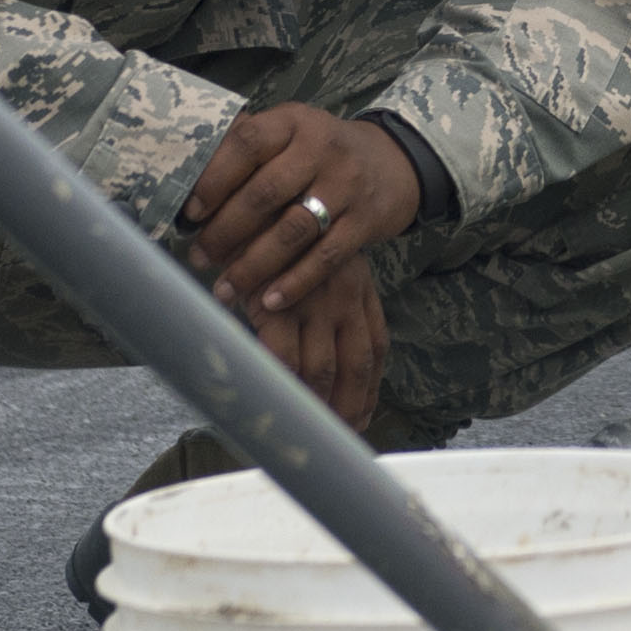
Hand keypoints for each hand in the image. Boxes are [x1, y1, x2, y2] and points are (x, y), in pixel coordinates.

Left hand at [181, 105, 420, 316]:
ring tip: (225, 287)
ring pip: (293, 230)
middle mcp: (322, 149)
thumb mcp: (289, 133)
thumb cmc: (321, 152)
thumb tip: (185, 176)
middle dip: (226, 230)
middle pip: (266, 192)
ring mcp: (347, 185)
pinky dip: (295, 282)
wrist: (392, 163)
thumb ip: (247, 148)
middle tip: (199, 257)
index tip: (190, 212)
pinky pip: (326, 257)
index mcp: (293, 122)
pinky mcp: (365, 221)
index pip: (248, 143)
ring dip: (253, 264)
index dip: (215, 178)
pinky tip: (268, 301)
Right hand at [239, 249, 387, 428]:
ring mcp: (313, 300)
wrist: (255, 197)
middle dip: (350, 405)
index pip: (375, 347)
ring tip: (306, 427)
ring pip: (322, 368)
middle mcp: (344, 296)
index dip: (370, 387)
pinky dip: (281, 383)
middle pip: (356, 365)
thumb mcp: (321, 261)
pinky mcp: (277, 303)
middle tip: (339, 433)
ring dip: (317, 403)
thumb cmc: (281, 233)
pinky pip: (282, 357)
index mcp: (359, 288)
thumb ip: (329, 299)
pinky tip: (276, 401)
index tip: (364, 414)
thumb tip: (325, 349)